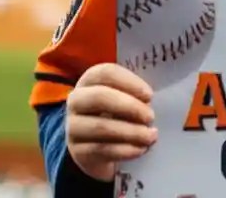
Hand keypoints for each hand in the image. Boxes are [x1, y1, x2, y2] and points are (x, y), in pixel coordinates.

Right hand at [66, 63, 157, 181]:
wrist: (97, 148)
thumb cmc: (118, 115)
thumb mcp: (125, 100)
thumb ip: (137, 95)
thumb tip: (153, 102)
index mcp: (90, 81)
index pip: (105, 73)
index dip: (129, 82)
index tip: (150, 95)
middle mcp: (76, 100)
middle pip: (100, 97)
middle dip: (130, 107)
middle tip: (150, 117)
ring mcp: (73, 127)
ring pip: (101, 127)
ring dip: (131, 132)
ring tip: (150, 136)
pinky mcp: (77, 151)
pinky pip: (102, 150)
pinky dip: (126, 150)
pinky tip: (141, 149)